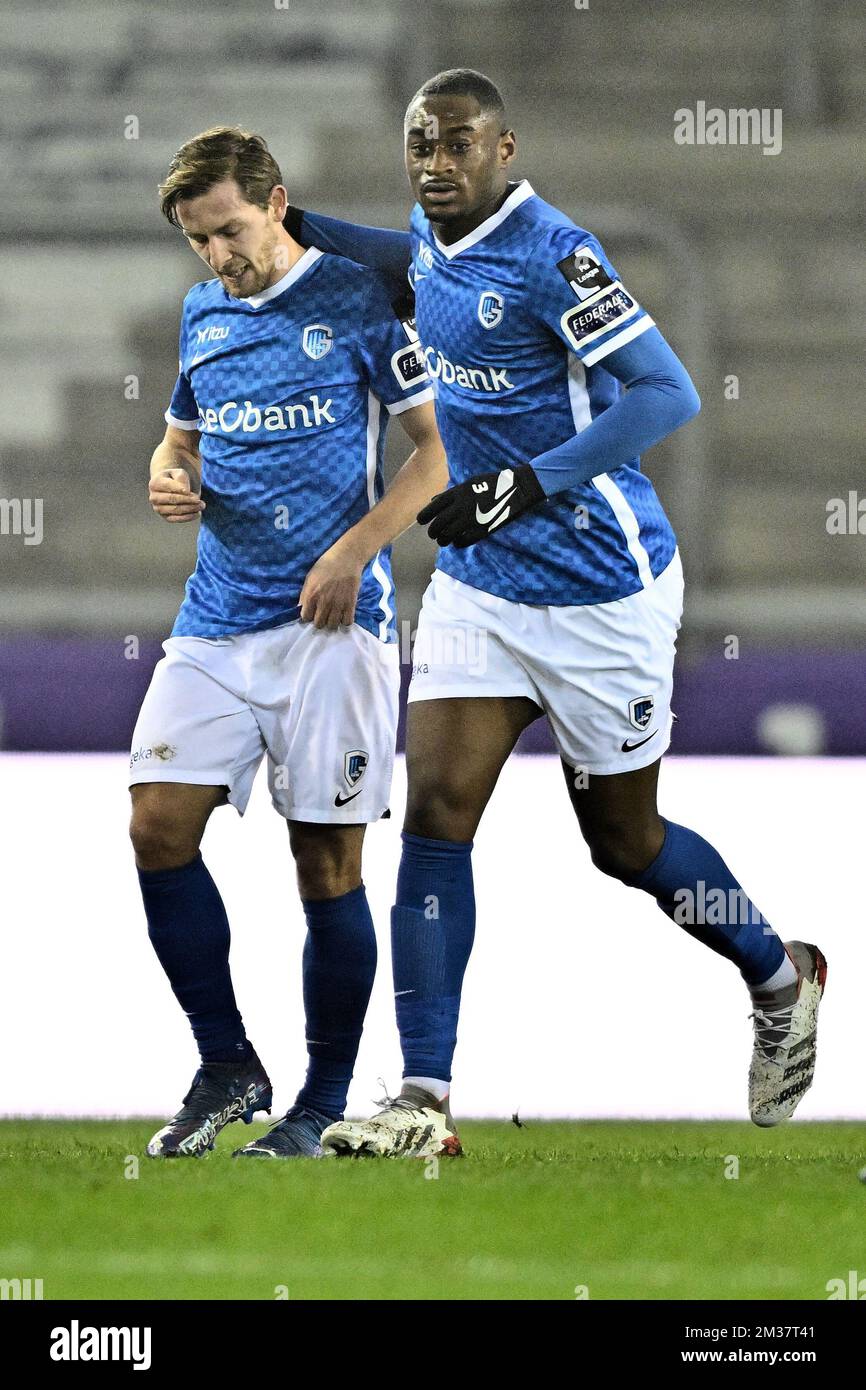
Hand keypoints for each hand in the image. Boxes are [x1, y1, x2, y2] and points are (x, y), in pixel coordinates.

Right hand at [149, 468, 204, 522]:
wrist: (172, 488)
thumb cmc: (176, 479)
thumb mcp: (179, 473)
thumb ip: (181, 478)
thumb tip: (185, 491)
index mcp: (155, 483)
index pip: (169, 487)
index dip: (181, 489)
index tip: (192, 492)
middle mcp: (154, 497)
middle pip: (172, 499)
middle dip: (188, 500)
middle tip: (199, 500)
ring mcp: (158, 508)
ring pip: (175, 510)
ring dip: (190, 509)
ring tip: (202, 505)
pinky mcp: (165, 517)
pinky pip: (176, 519)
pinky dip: (188, 517)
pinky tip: (198, 513)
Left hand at [299, 541, 364, 629]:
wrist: (346, 557)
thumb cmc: (326, 565)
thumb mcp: (310, 578)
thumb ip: (305, 594)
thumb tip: (302, 608)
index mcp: (311, 595)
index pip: (305, 618)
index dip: (308, 616)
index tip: (311, 613)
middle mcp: (324, 602)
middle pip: (319, 624)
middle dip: (319, 621)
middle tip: (322, 616)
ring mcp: (338, 604)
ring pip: (333, 625)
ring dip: (331, 623)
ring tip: (332, 616)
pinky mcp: (351, 603)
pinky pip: (347, 622)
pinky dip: (345, 621)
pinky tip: (343, 615)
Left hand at [417, 463, 545, 546]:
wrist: (517, 489)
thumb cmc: (493, 483)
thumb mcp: (470, 482)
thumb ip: (452, 493)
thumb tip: (434, 501)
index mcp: (458, 493)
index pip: (433, 508)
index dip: (424, 517)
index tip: (421, 522)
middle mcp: (462, 507)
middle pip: (438, 525)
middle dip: (433, 532)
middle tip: (433, 534)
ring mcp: (472, 520)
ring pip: (448, 536)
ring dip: (443, 540)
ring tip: (444, 540)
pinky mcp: (483, 530)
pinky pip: (463, 542)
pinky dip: (457, 544)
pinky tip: (457, 542)